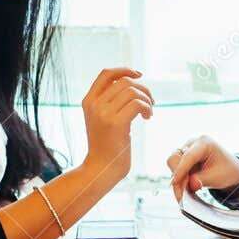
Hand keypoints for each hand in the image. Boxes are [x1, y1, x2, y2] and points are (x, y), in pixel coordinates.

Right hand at [81, 67, 153, 187]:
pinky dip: (147, 108)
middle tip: (150, 102)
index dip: (125, 69)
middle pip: (124, 81)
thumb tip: (131, 82)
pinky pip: (137, 103)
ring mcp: (103, 113)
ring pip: (133, 91)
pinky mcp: (115, 123)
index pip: (106, 73)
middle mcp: (93, 104)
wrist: (101, 168)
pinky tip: (147, 118)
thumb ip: (110, 101)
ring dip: (147, 100)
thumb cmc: (107, 145)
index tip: (139, 75)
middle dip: (143, 88)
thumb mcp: (103, 119)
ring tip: (149, 112)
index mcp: (88, 101)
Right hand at [168, 135, 238, 198]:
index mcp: (205, 143)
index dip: (180, 171)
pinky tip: (187, 187)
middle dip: (177, 176)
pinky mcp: (183, 158)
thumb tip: (190, 184)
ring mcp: (187, 150)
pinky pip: (175, 168)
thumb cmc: (227, 170)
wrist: (231, 170)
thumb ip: (202, 180)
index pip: (188, 156)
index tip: (175, 183)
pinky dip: (179, 179)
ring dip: (178, 178)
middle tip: (182, 193)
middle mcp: (193, 143)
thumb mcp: (217, 177)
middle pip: (175, 158)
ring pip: (173, 164)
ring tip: (187, 190)